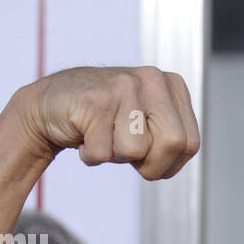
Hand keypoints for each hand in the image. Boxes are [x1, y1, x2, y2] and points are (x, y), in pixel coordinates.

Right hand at [17, 66, 199, 179]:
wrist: (53, 103)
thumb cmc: (106, 121)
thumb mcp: (149, 126)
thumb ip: (172, 138)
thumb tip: (184, 149)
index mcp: (172, 86)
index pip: (190, 144)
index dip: (169, 164)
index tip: (148, 158)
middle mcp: (152, 79)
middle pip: (173, 144)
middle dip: (151, 165)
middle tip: (127, 154)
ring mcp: (123, 86)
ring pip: (135, 150)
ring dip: (115, 156)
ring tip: (102, 134)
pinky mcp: (94, 100)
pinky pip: (102, 153)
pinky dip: (91, 156)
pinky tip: (84, 133)